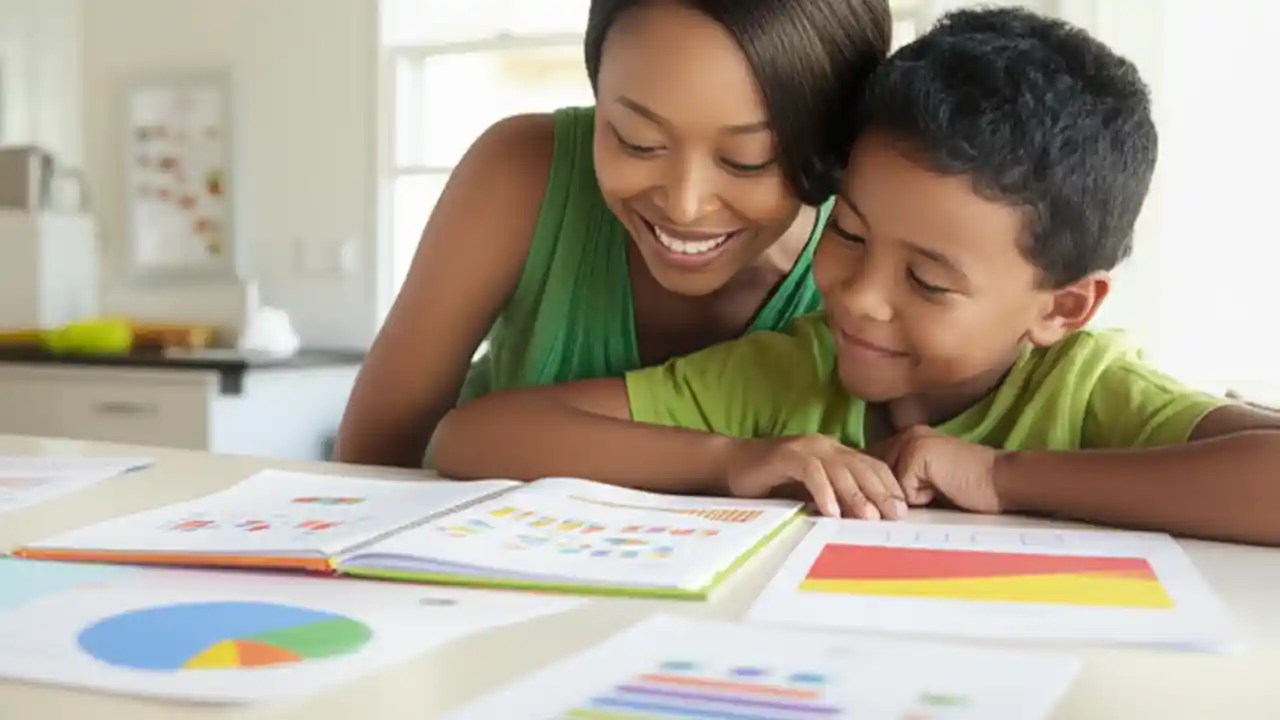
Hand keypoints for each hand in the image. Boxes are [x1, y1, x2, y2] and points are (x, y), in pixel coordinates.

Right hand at [725, 435, 908, 519]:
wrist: (731, 464)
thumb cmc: (772, 482)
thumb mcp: (810, 490)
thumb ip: (835, 496)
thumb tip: (866, 519)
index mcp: (835, 451)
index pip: (871, 466)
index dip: (889, 487)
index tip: (903, 511)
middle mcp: (825, 445)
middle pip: (861, 467)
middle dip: (881, 493)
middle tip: (896, 517)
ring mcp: (805, 447)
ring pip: (839, 469)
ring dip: (856, 494)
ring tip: (868, 517)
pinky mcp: (786, 454)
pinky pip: (811, 472)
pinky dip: (823, 491)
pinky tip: (830, 511)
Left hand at [874, 426, 1001, 513]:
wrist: (1001, 481)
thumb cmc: (970, 488)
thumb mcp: (929, 482)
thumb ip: (903, 481)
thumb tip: (873, 496)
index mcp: (908, 438)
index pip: (873, 463)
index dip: (874, 485)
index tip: (880, 497)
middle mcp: (906, 435)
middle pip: (873, 474)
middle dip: (886, 493)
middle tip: (922, 497)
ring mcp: (911, 442)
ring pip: (887, 484)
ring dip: (906, 497)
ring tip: (936, 491)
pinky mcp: (918, 455)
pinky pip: (903, 491)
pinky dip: (921, 499)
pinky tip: (943, 490)